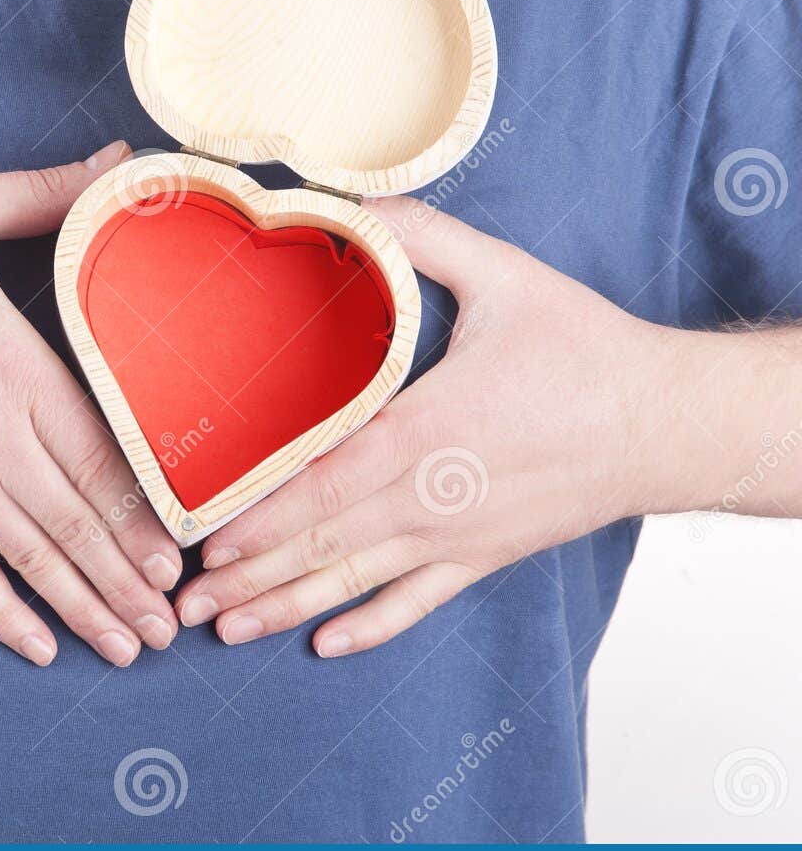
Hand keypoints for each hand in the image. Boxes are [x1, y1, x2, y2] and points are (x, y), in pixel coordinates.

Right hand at [0, 141, 181, 667]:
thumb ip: (42, 192)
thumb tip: (116, 157)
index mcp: (18, 369)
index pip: (103, 456)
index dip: (148, 513)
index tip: (184, 555)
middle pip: (80, 521)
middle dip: (130, 579)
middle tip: (172, 626)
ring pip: (35, 557)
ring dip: (87, 608)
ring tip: (130, 650)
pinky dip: (5, 615)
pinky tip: (39, 650)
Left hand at [174, 196, 671, 657]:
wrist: (668, 424)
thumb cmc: (585, 351)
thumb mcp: (505, 275)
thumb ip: (423, 241)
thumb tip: (351, 205)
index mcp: (425, 431)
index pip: (324, 484)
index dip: (260, 517)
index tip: (206, 539)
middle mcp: (430, 498)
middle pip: (322, 545)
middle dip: (249, 576)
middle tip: (183, 602)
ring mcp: (455, 538)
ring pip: (355, 582)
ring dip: (287, 607)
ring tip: (227, 629)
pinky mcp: (482, 558)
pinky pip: (416, 603)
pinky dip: (369, 626)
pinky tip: (326, 645)